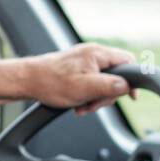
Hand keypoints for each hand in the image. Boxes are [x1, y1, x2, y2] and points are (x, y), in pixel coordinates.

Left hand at [21, 43, 137, 114]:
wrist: (27, 81)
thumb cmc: (51, 82)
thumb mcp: (85, 88)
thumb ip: (109, 86)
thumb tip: (127, 86)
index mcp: (98, 53)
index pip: (128, 61)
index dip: (133, 80)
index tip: (130, 97)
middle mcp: (93, 54)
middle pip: (116, 75)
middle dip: (107, 94)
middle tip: (93, 105)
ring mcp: (84, 61)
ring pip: (103, 82)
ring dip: (95, 98)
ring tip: (82, 106)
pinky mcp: (77, 69)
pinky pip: (91, 83)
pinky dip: (87, 96)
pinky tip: (77, 104)